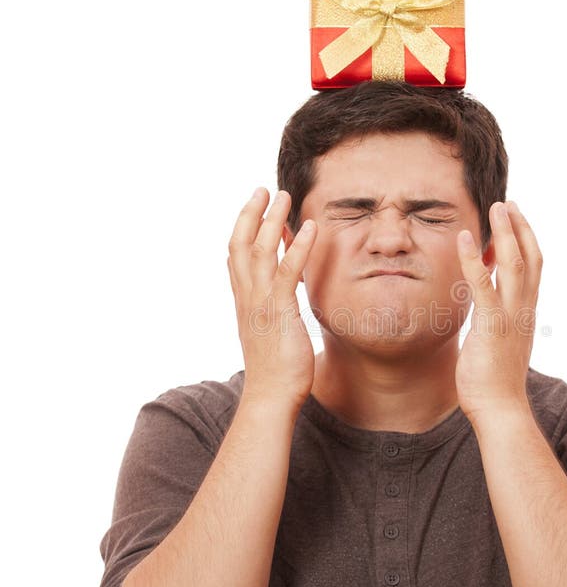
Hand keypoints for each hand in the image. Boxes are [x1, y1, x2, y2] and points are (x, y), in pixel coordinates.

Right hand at [227, 188, 317, 410]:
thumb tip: (281, 299)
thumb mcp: (271, 333)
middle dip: (251, 213)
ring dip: (272, 219)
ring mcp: (260, 303)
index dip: (243, 228)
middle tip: (265, 188)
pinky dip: (298, 247)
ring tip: (285, 195)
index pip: (236, 256)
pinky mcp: (279, 312)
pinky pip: (288, 272)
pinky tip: (309, 227)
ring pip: (260, 251)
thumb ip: (272, 311)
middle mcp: (247, 297)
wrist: (270, 398)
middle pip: (241, 244)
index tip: (254, 206)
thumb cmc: (276, 371)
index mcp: (245, 301)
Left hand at [455, 201, 541, 424]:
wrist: (501, 410)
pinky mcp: (492, 325)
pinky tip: (466, 238)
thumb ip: (497, 320)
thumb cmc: (495, 383)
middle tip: (507, 203)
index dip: (526, 240)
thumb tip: (487, 305)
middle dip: (519, 228)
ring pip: (514, 264)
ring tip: (496, 207)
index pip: (533, 268)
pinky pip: (483, 285)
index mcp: (526, 313)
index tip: (515, 220)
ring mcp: (511, 316)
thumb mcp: (499, 343)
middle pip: (530, 258)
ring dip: (505, 232)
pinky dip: (475, 259)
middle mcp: (524, 310)